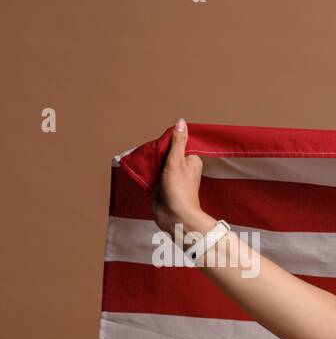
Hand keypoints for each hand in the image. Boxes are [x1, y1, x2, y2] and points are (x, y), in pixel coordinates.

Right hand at [151, 118, 207, 234]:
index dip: (167, 142)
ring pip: (157, 163)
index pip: (177, 143)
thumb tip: (181, 122)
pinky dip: (146, 171)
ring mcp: (172, 177)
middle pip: (165, 152)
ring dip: (150, 162)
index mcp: (192, 160)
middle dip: (156, 152)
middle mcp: (183, 167)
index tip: (161, 147)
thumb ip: (178, 142)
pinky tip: (140, 170)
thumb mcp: (177, 160)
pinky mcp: (162, 185)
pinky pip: (152, 173)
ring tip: (144, 163)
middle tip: (152, 156)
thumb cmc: (179, 189)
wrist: (175, 216)